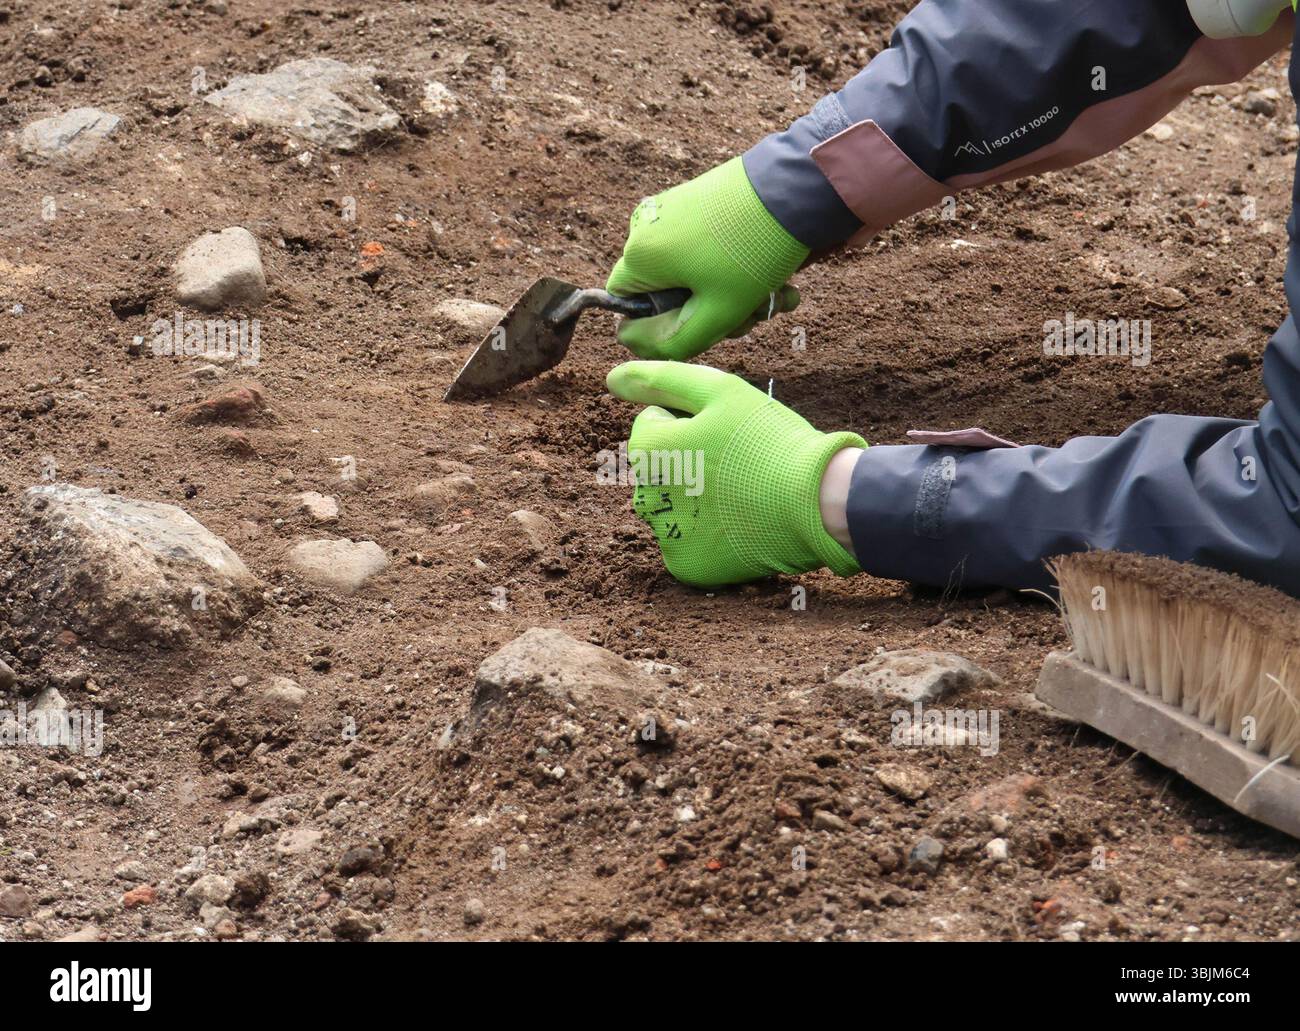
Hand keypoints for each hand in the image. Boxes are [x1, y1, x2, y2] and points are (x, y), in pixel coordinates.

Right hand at [606, 157, 807, 360]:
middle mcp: (646, 227)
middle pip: (665, 292)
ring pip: (691, 274)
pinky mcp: (697, 200)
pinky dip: (735, 268)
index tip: (699, 327)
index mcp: (640, 255)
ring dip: (732, 295)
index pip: (625, 305)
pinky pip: (705, 249)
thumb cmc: (752, 253)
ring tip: (776, 296)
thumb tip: (636, 344)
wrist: (795, 188)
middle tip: (752, 316)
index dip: (658, 326)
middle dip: (710, 313)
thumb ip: (673, 342)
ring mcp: (672, 210)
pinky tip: (776, 279)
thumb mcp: (717, 314)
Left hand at [606, 360, 865, 586]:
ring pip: (673, 506)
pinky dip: (708, 535)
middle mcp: (644, 495)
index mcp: (647, 449)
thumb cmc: (768, 440)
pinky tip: (737, 523)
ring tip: (740, 493)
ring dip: (696, 498)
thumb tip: (613, 378)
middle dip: (687, 462)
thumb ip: (661, 379)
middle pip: (659, 468)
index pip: (652, 425)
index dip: (690, 422)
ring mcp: (665, 535)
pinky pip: (688, 543)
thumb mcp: (718, 390)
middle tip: (736, 463)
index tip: (724, 432)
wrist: (814, 501)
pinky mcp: (687, 566)